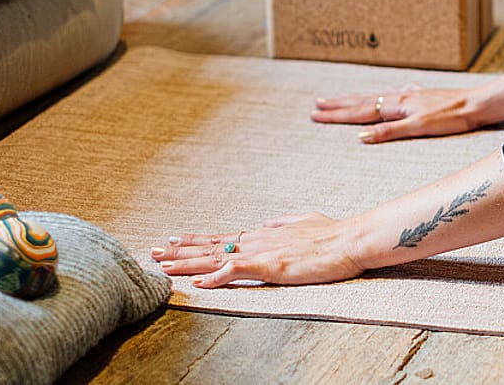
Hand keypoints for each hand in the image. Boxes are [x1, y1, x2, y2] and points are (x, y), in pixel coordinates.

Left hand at [151, 213, 364, 287]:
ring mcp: (263, 252)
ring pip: (215, 258)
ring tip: (161, 265)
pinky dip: (215, 278)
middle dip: (179, 251)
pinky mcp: (271, 265)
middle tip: (151, 252)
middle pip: (211, 247)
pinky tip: (197, 284)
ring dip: (186, 263)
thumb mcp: (306, 220)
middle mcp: (258, 240)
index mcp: (266, 233)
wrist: (352, 239)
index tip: (174, 240)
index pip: (223, 237)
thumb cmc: (334, 233)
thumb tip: (267, 222)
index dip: (196, 240)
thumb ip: (284, 222)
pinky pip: (236, 272)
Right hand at [311, 84, 481, 142]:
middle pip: (363, 101)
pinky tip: (390, 93)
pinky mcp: (423, 97)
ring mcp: (412, 95)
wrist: (478, 104)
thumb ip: (390, 132)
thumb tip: (360, 136)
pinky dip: (384, 95)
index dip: (337, 115)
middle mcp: (402, 97)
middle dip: (339, 104)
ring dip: (356, 99)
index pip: (360, 111)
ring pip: (377, 96)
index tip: (315, 115)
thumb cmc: (452, 118)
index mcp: (398, 105)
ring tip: (340, 98)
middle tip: (317, 105)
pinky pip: (395, 94)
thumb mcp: (419, 128)